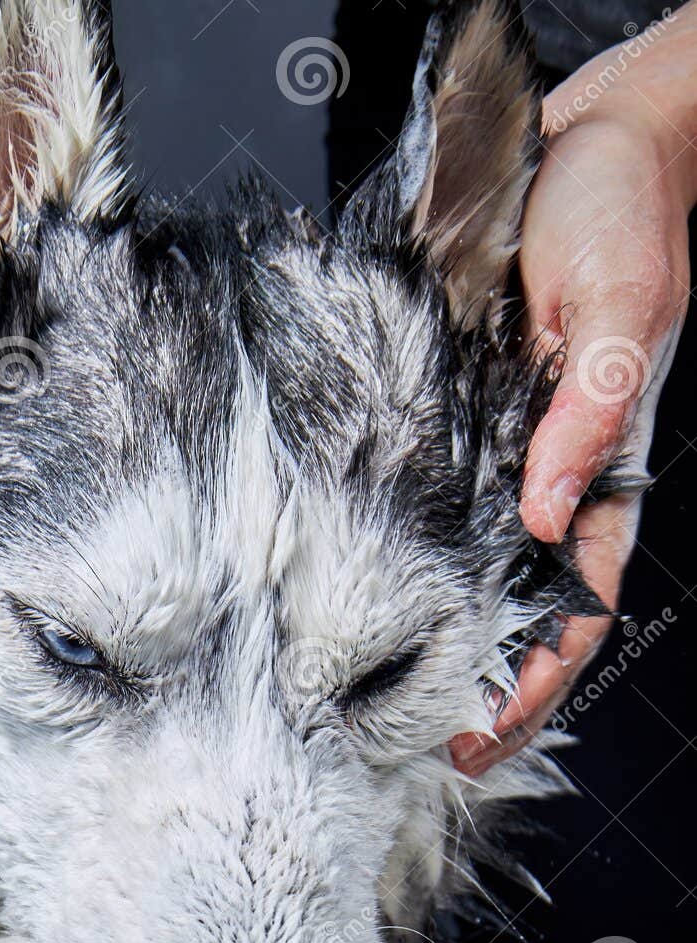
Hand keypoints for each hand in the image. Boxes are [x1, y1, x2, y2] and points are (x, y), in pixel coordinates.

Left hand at [451, 15, 696, 776]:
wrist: (591, 149)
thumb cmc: (619, 220)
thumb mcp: (613, 309)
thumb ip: (588, 413)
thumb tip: (548, 513)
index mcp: (601, 476)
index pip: (574, 609)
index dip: (532, 683)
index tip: (479, 739)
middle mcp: (551, 482)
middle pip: (521, 616)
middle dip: (481, 692)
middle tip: (420, 754)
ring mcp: (506, 462)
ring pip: (475, 580)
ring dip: (439, 646)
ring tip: (381, 708)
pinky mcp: (458, 427)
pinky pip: (435, 514)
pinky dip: (409, 569)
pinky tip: (362, 602)